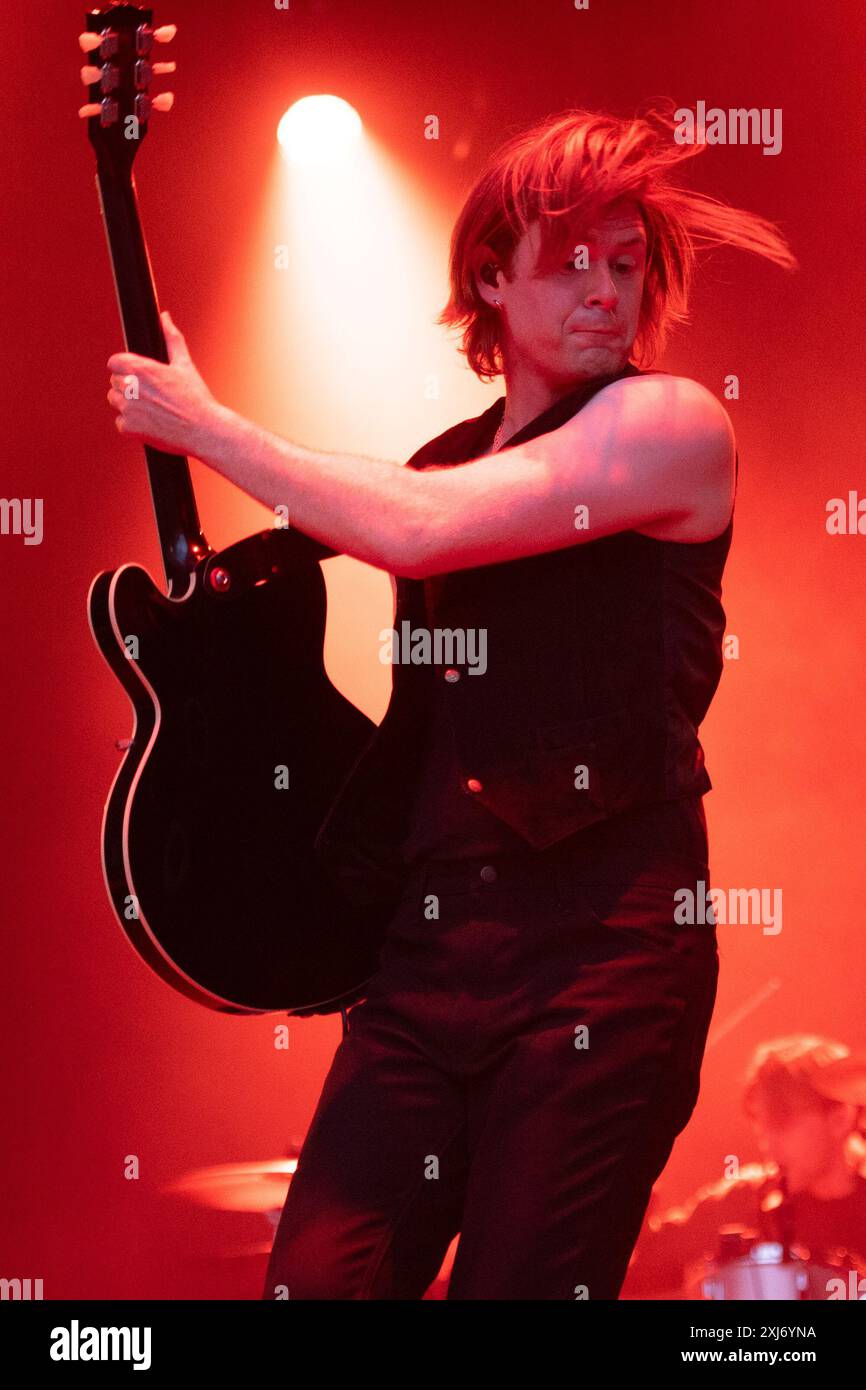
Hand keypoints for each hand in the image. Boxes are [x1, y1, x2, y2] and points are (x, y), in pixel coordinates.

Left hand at [106, 309, 217, 454]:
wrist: (203, 430)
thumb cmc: (196, 397)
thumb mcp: (184, 364)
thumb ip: (171, 338)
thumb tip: (165, 317)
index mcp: (140, 368)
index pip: (114, 362)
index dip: (125, 368)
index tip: (137, 376)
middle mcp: (129, 386)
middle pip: (114, 381)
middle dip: (128, 387)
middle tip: (152, 395)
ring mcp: (127, 408)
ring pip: (115, 401)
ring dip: (128, 405)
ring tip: (152, 409)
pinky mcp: (128, 427)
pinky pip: (121, 423)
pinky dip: (133, 425)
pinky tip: (152, 423)